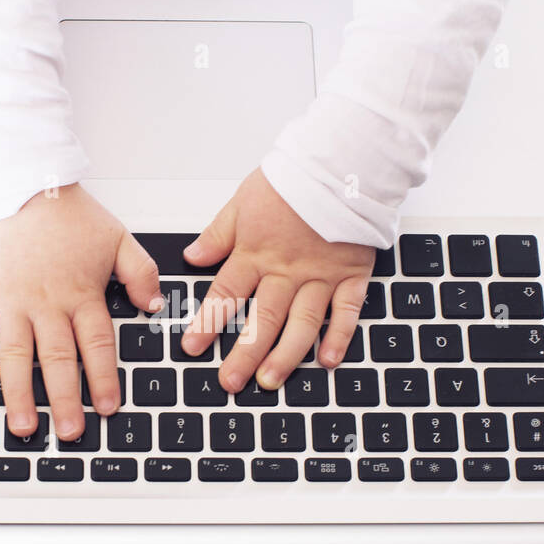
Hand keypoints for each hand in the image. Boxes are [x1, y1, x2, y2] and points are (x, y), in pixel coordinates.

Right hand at [0, 184, 161, 440]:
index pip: (96, 346)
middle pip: (57, 360)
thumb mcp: (117, 237)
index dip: (103, 380)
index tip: (107, 409)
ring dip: (19, 393)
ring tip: (24, 426)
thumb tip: (154, 306)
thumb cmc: (66, 212)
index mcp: (81, 293)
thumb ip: (140, 273)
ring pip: (15, 355)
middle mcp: (46, 303)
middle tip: (70, 433)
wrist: (19, 179)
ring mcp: (9, 299)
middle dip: (65, 400)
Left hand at [179, 168, 375, 390]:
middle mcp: (287, 270)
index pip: (226, 295)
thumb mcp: (243, 200)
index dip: (207, 324)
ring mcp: (321, 275)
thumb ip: (218, 234)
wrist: (342, 160)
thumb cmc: (294, 178)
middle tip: (229, 382)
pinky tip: (327, 361)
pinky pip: (346, 311)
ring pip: (301, 323)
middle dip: (243, 354)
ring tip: (270, 381)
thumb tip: (192, 258)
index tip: (191, 349)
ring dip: (285, 355)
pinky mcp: (351, 274)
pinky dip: (339, 337)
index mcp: (256, 252)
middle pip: (262, 319)